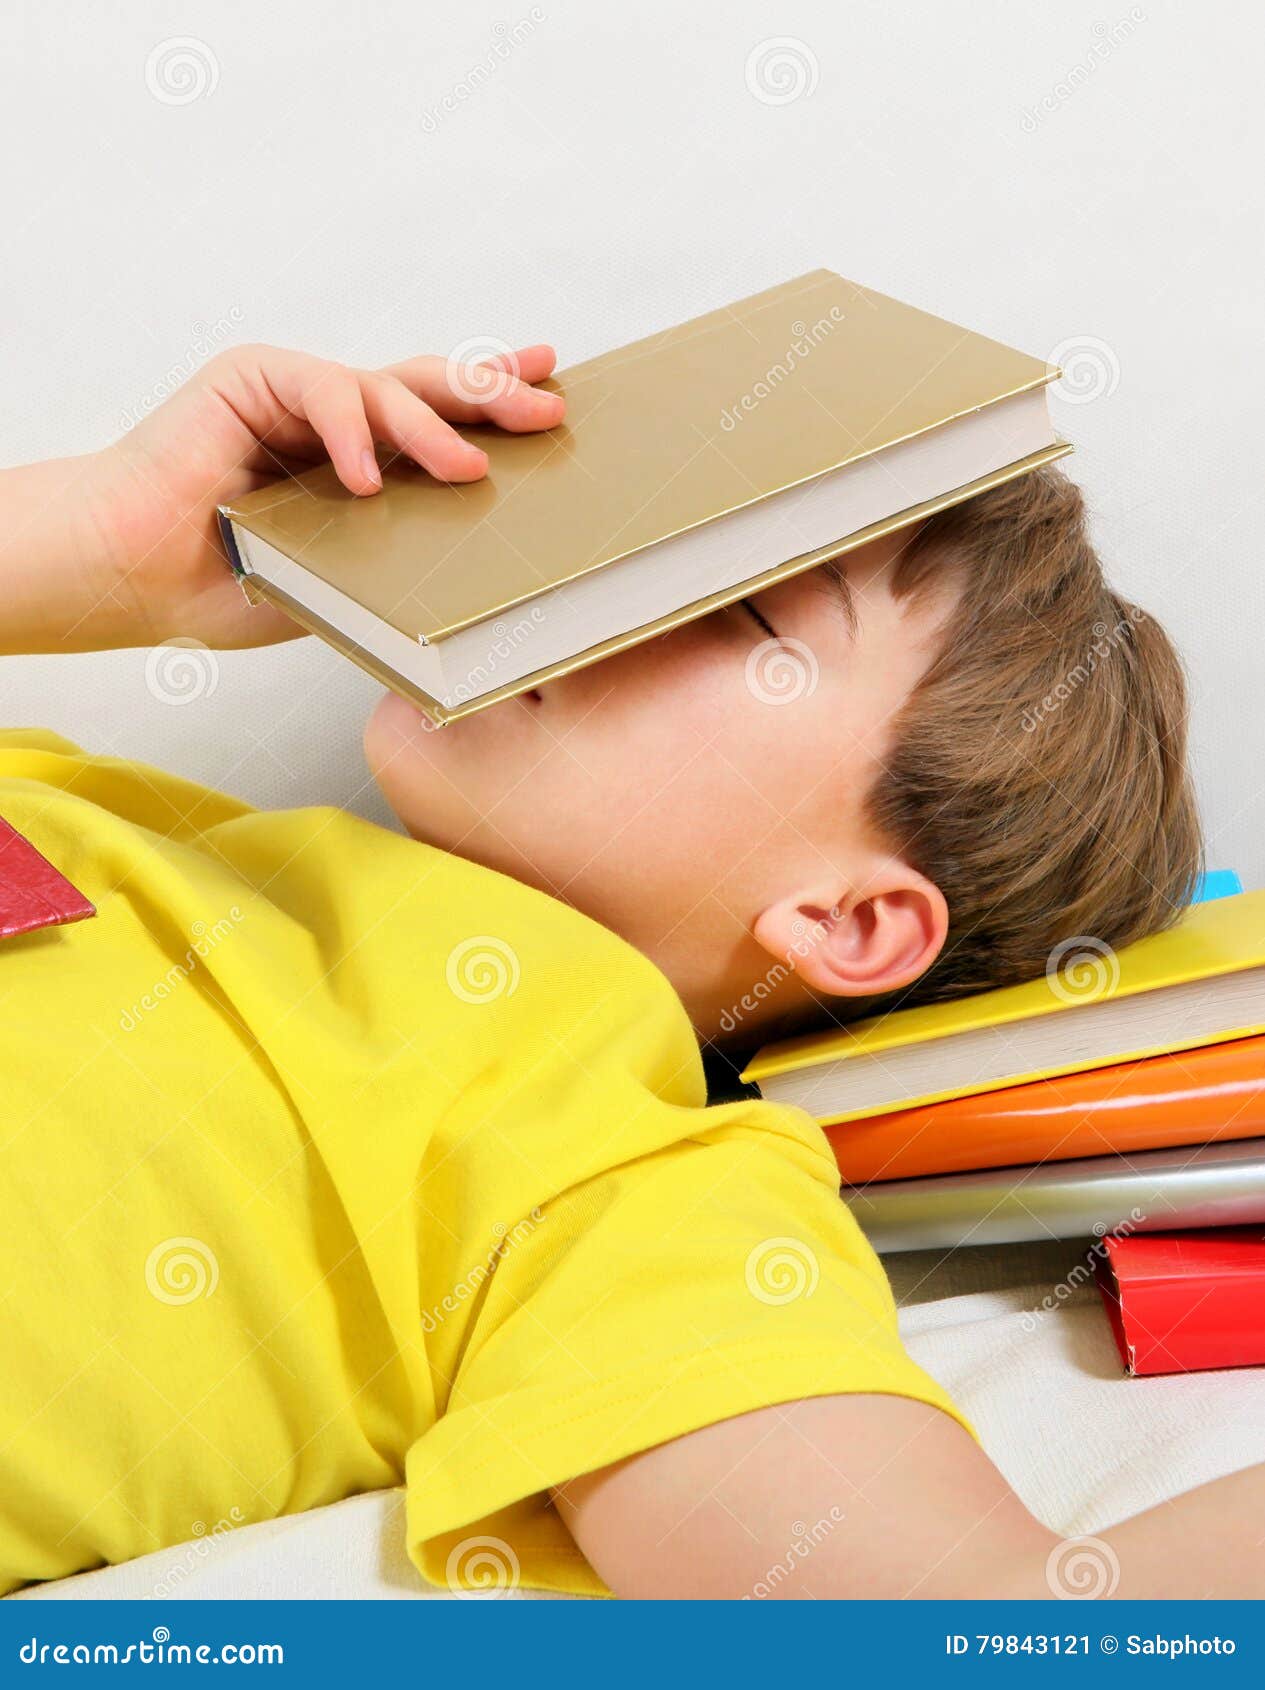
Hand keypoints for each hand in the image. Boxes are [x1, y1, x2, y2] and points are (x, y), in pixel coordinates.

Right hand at [79, 342, 564, 649]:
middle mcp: (335, 418)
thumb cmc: (227, 588)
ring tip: (470, 472)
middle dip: (490, 398)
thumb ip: (400, 559)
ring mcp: (294, 392)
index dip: (493, 407)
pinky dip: (347, 433)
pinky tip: (364, 479)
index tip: (554, 401)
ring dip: (432, 431)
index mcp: (360, 459)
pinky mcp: (251, 376)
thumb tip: (487, 579)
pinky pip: (319, 389)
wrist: (136, 579)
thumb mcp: (344, 581)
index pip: (440, 423)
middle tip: (546, 410)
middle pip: (430, 390)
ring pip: (385, 388)